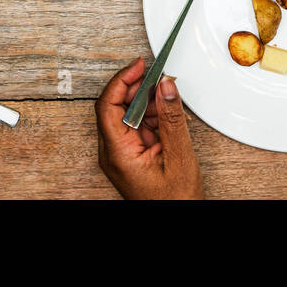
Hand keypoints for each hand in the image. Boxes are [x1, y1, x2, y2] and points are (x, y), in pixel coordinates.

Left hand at [96, 58, 204, 199]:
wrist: (179, 221)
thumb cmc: (176, 201)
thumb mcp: (178, 156)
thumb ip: (171, 119)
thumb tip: (166, 86)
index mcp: (118, 153)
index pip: (108, 104)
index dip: (122, 80)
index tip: (139, 65)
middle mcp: (113, 153)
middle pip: (116, 107)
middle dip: (137, 88)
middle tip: (158, 76)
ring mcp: (121, 155)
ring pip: (127, 115)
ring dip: (147, 103)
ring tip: (167, 98)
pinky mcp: (130, 156)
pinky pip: (136, 127)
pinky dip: (151, 117)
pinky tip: (167, 115)